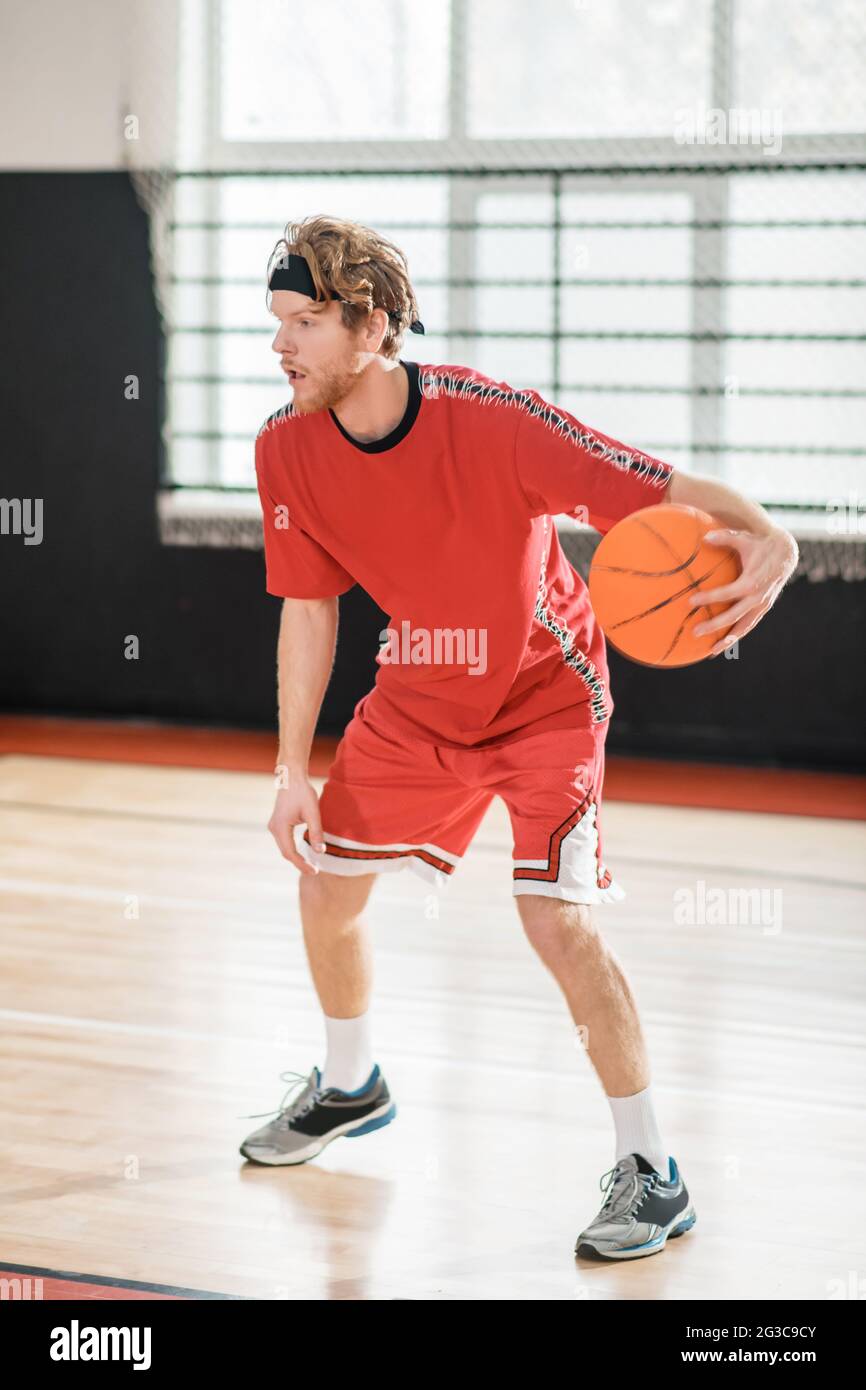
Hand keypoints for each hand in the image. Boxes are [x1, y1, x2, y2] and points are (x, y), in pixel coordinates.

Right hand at [267, 773, 324, 873]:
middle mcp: (274, 828)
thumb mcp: (313, 812)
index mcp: (281, 827)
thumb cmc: (302, 792)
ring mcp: (274, 826)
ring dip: (296, 857)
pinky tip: (303, 853)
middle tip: (314, 871)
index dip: (302, 864)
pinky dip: (293, 849)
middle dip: (299, 863)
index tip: (315, 871)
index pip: (290, 853)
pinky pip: (284, 841)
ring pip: (284, 847)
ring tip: (310, 865)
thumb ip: (316, 833)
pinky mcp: (277, 823)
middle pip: (285, 852)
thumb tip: (320, 852)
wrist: (291, 777)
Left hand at [689, 526, 798, 654]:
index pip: (727, 594)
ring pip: (743, 627)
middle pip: (733, 616)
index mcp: (751, 582)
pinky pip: (748, 626)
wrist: (786, 553)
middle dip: (714, 625)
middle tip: (695, 632)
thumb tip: (705, 536)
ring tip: (710, 651)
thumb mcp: (743, 538)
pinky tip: (722, 644)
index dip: (710, 598)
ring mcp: (761, 606)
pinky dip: (736, 636)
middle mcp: (758, 598)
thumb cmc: (760, 545)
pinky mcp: (762, 609)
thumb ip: (725, 537)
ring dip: (727, 640)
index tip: (691, 602)